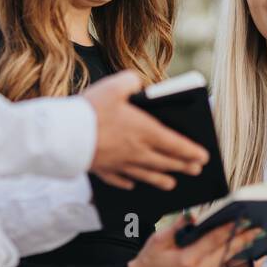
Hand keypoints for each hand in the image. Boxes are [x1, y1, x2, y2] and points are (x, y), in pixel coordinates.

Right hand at [81, 71, 209, 190]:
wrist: (62, 135)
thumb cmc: (90, 110)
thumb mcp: (115, 85)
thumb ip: (132, 82)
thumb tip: (139, 84)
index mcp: (144, 131)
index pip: (175, 144)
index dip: (191, 151)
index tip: (204, 157)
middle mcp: (136, 151)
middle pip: (164, 162)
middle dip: (182, 166)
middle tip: (196, 171)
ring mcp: (119, 163)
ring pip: (146, 174)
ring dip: (161, 179)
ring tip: (171, 184)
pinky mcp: (102, 170)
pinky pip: (119, 179)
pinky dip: (128, 182)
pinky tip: (132, 184)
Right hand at [126, 215, 262, 266]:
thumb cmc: (148, 261)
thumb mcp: (158, 239)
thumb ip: (178, 226)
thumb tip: (195, 216)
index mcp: (186, 260)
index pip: (214, 240)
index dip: (230, 229)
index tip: (244, 220)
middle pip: (224, 253)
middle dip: (241, 239)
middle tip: (257, 228)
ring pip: (222, 263)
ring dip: (234, 249)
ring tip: (248, 236)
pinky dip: (222, 260)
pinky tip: (229, 250)